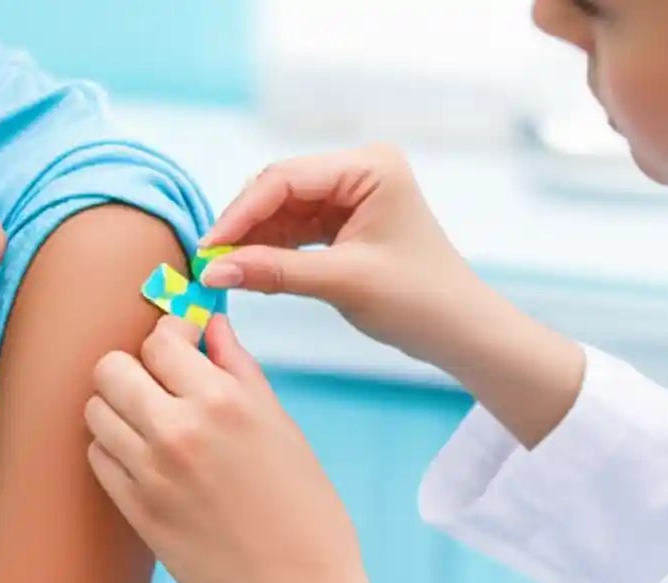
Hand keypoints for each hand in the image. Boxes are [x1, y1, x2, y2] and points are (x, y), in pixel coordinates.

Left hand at [87, 315, 390, 582]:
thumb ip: (239, 368)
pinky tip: (144, 458)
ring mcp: (152, 472)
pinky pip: (98, 457)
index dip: (169, 337)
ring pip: (95, 411)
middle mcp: (180, 430)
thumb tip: (212, 324)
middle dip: (132, 368)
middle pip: (110, 369)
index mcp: (223, 400)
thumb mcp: (280, 425)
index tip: (180, 348)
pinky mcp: (136, 510)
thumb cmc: (303, 506)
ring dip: (117, 409)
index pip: (160, 340)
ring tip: (148, 423)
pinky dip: (113, 450)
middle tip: (156, 384)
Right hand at [201, 145, 583, 445]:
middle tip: (209, 263)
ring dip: (252, 239)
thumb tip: (212, 271)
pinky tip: (246, 269)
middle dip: (243, 226)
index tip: (208, 248)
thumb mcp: (342, 282)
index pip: (286, 179)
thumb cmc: (419, 300)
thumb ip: (274, 272)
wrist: (459, 330)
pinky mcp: (344, 220)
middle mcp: (360, 170)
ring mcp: (351, 194)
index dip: (241, 213)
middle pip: (279, 189)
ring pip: (281, 209)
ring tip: (222, 270)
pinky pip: (293, 228)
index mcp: (370, 167)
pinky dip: (269, 249)